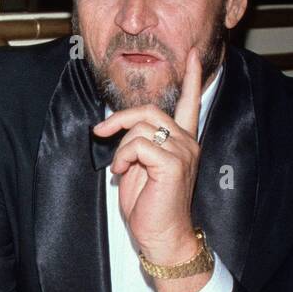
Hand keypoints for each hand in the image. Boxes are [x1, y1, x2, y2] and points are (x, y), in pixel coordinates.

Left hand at [92, 46, 203, 262]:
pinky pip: (137, 144)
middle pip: (150, 110)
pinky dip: (122, 157)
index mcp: (182, 142)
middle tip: (100, 131)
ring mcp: (183, 152)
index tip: (192, 54)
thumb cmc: (149, 207)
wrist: (161, 237)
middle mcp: (187, 143)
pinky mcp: (173, 163)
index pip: (190, 103)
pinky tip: (121, 173)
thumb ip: (138, 144)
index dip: (190, 78)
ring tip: (120, 169)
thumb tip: (122, 129)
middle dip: (119, 118)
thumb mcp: (139, 168)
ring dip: (120, 147)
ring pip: (140, 127)